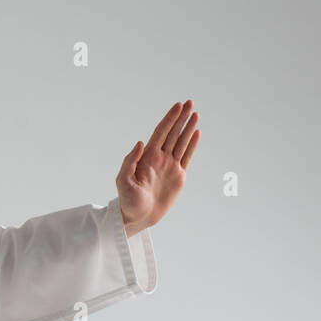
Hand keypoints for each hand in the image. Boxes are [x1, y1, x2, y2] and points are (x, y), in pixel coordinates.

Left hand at [116, 100, 200, 234]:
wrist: (138, 217)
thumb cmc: (128, 201)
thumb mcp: (123, 181)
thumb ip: (130, 161)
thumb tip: (140, 142)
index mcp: (147, 157)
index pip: (161, 132)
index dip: (169, 119)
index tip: (178, 106)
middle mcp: (160, 158)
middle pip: (173, 133)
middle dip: (181, 118)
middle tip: (190, 102)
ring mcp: (170, 166)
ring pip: (181, 142)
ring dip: (188, 128)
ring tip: (195, 114)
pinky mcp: (179, 176)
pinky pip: (187, 156)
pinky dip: (192, 145)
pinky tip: (197, 133)